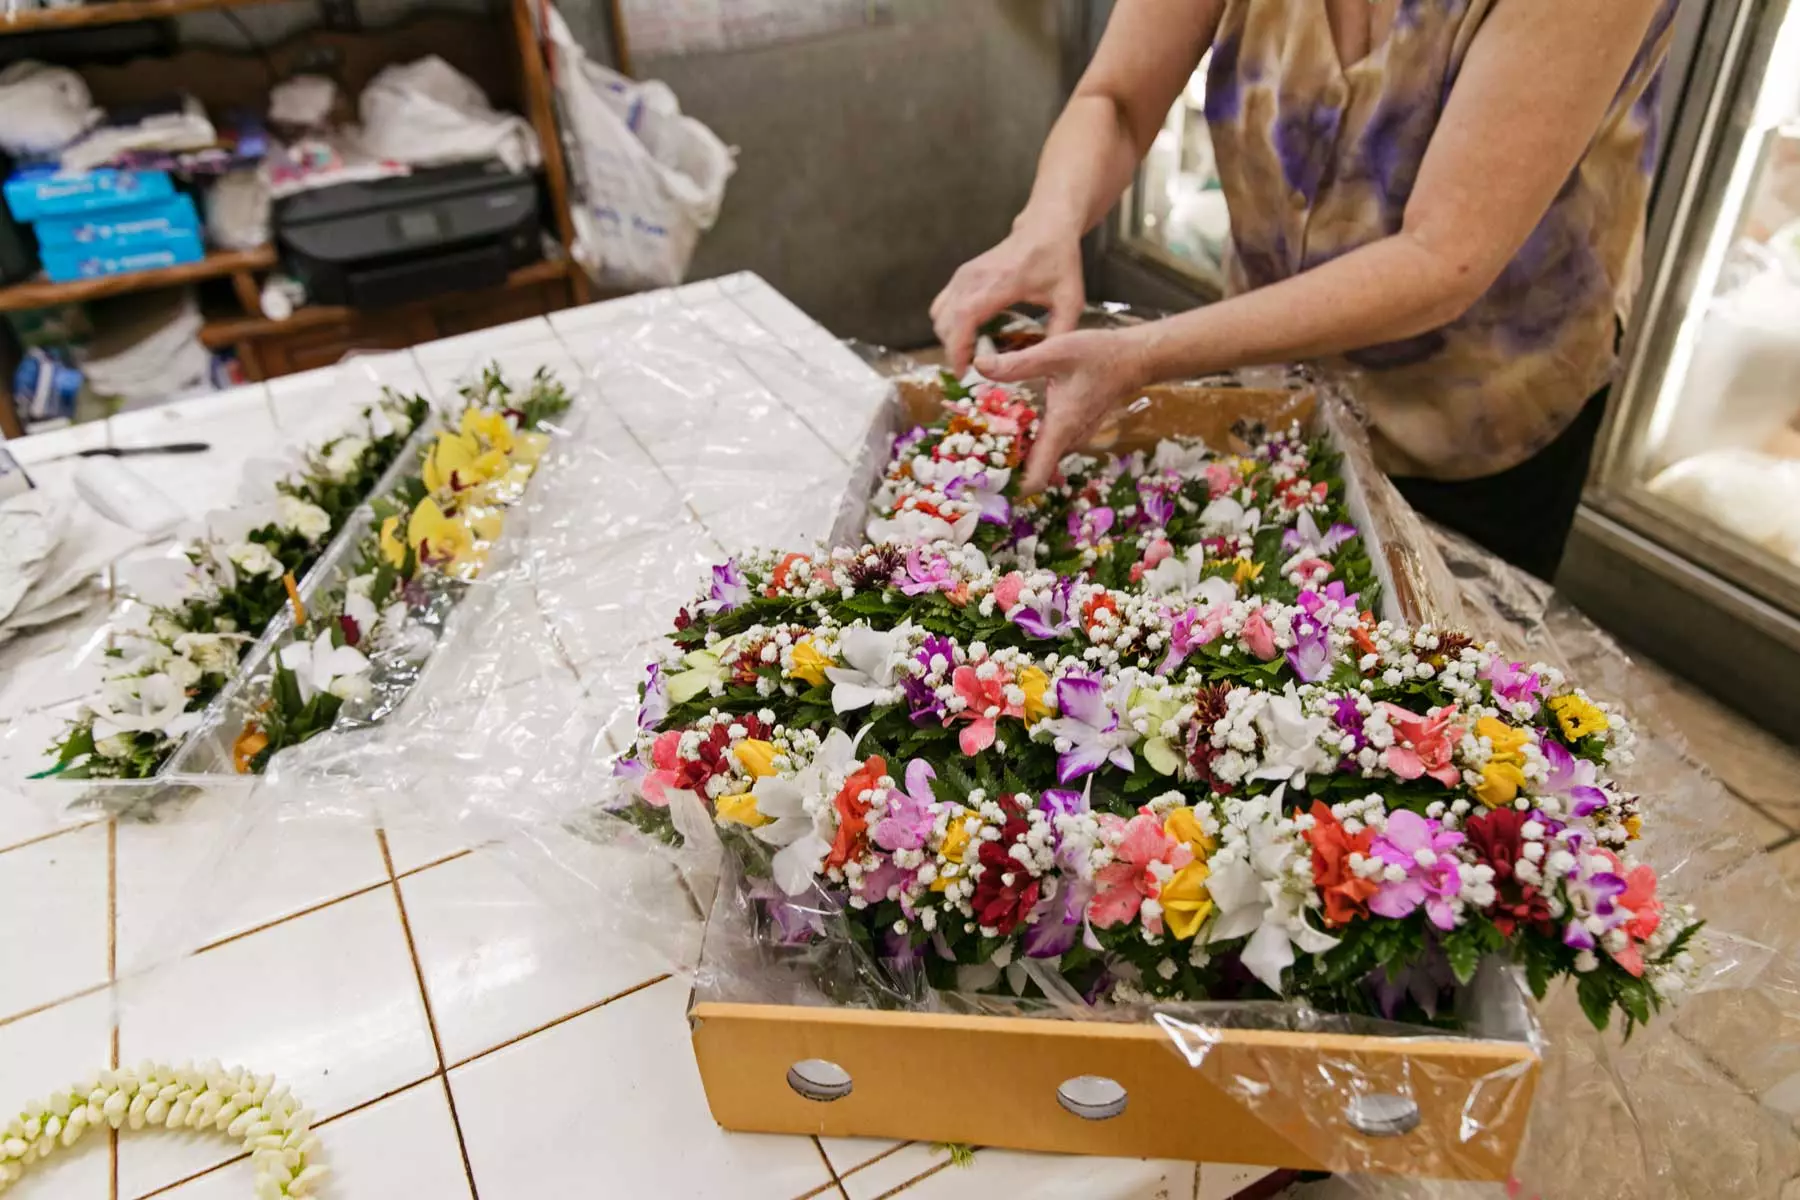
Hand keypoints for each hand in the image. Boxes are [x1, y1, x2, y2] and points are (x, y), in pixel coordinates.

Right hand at [930, 221, 1085, 373]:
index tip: (963, 372)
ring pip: (939, 314)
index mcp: (1000, 283)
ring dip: (949, 338)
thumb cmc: (1059, 262)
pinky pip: (942, 305)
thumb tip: (1050, 365)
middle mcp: (974, 277)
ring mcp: (964, 275)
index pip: (964, 317)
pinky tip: (970, 336)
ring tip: (972, 354)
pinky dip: (949, 325)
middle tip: (971, 370)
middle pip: (946, 320)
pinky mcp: (961, 275)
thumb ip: (1060, 333)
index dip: (958, 348)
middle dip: (953, 350)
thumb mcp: (1069, 300)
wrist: (1045, 228)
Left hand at [976, 328, 1153, 494]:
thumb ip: (1017, 362)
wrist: (1133, 357)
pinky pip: (1047, 445)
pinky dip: (1027, 441)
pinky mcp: (1074, 430)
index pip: (1036, 477)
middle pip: (1033, 470)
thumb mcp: (1055, 352)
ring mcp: (1073, 437)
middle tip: (970, 455)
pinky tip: (1008, 424)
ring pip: (1039, 457)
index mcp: (1061, 429)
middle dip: (1003, 467)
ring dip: (1014, 452)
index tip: (984, 483)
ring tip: (982, 438)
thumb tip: (979, 365)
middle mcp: (1068, 441)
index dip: (1010, 487)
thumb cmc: (1099, 354)